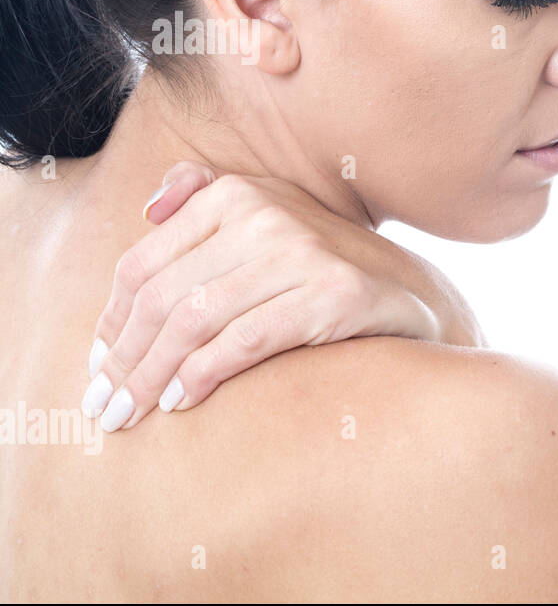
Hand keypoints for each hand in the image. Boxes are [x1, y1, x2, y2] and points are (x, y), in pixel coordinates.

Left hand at [82, 161, 467, 431]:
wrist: (412, 294)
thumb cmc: (320, 267)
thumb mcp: (269, 216)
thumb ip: (207, 197)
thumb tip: (148, 209)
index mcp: (235, 193)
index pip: (144, 264)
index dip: (111, 322)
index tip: (97, 365)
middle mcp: (265, 215)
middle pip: (164, 297)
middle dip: (124, 360)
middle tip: (103, 405)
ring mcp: (301, 254)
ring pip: (196, 321)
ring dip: (152, 376)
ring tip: (132, 412)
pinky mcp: (331, 295)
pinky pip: (245, 340)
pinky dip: (204, 374)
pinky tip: (183, 399)